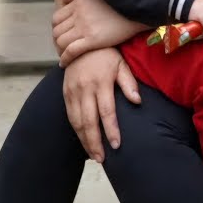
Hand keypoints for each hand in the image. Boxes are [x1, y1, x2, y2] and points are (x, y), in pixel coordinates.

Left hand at [52, 0, 143, 65]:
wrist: (135, 8)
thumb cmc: (115, 1)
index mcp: (76, 3)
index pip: (56, 19)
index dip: (56, 29)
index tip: (60, 36)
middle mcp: (77, 15)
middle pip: (57, 31)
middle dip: (57, 41)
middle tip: (61, 48)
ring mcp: (84, 27)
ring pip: (62, 41)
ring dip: (60, 50)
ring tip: (64, 55)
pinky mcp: (93, 39)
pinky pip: (72, 51)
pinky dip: (65, 58)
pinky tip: (64, 63)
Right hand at [63, 47, 141, 161]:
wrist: (80, 43)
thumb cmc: (105, 54)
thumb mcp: (121, 63)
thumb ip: (129, 83)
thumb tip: (137, 101)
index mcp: (100, 82)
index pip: (106, 111)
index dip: (111, 129)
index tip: (117, 145)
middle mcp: (84, 88)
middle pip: (88, 121)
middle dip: (95, 142)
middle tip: (102, 159)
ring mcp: (72, 91)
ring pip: (76, 121)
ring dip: (84, 140)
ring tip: (94, 155)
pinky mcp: (65, 93)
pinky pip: (70, 115)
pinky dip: (76, 130)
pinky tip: (84, 140)